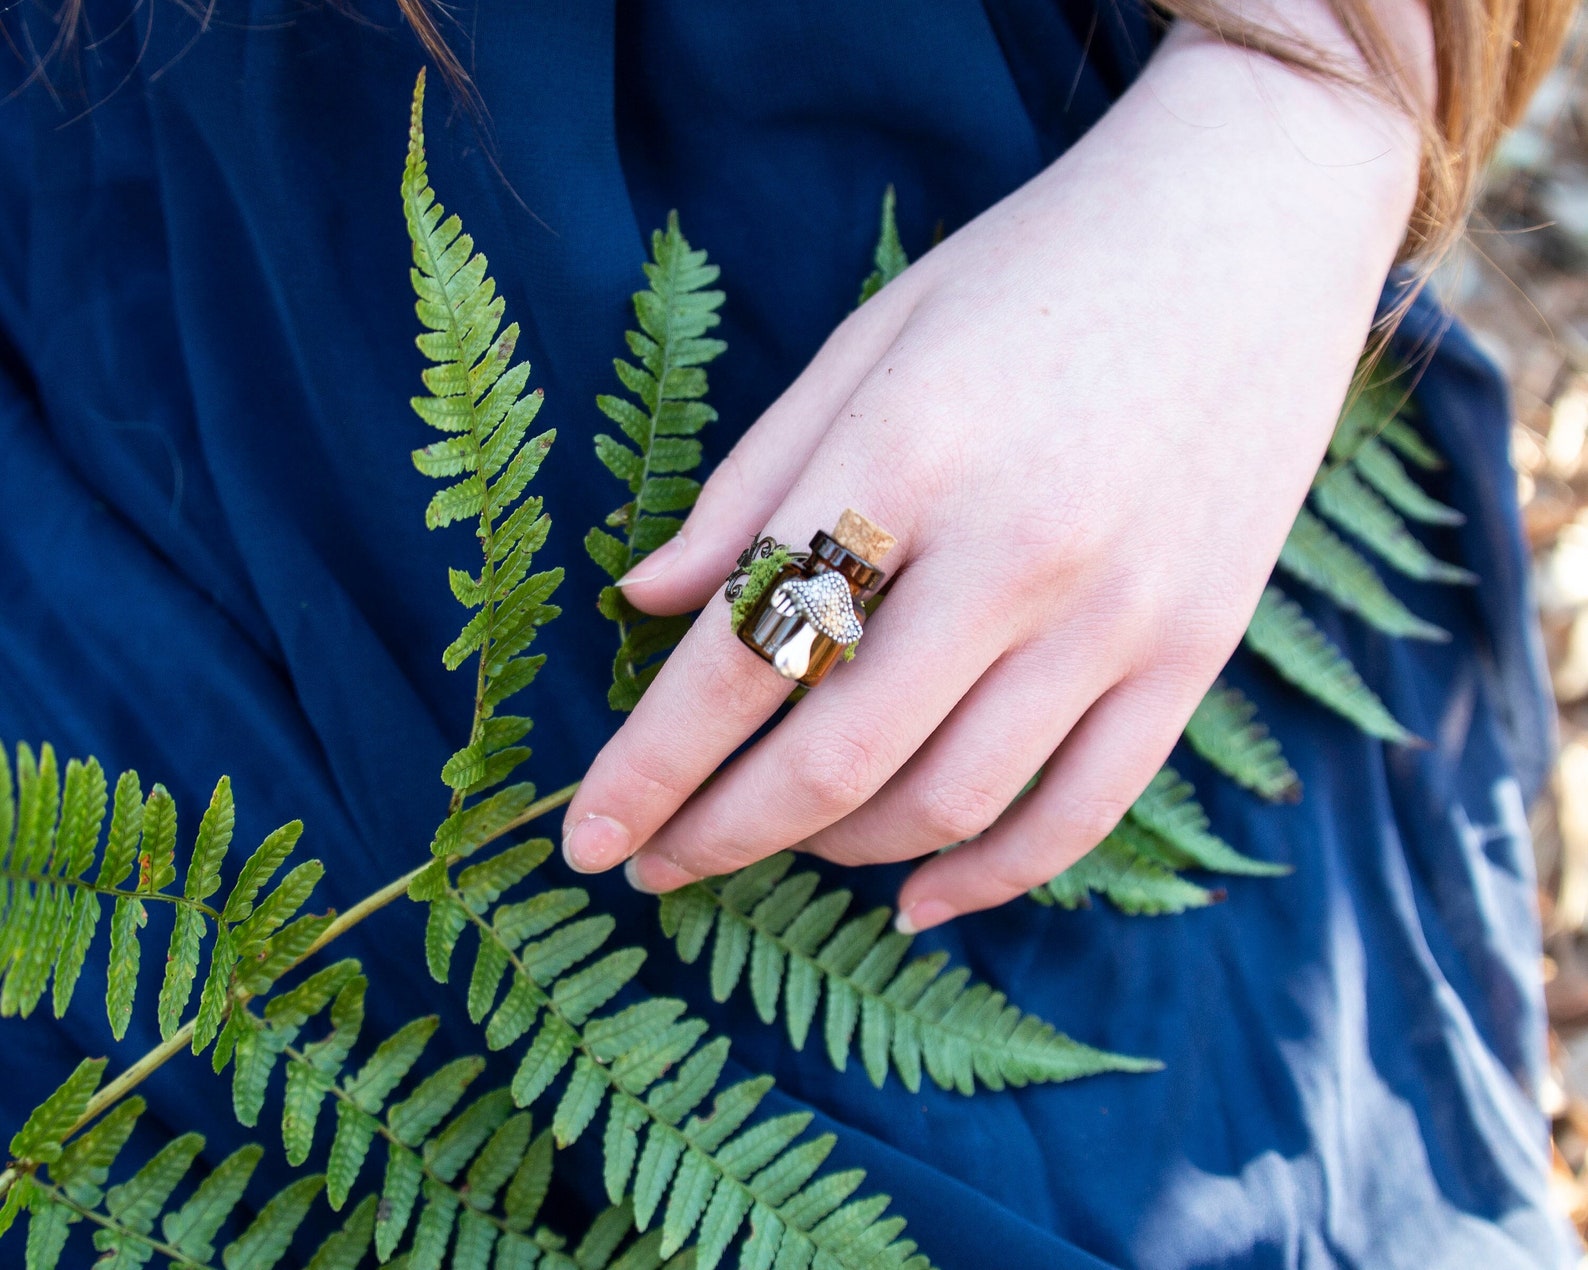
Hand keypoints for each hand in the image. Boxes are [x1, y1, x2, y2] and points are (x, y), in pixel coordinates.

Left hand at [561, 9, 1428, 929]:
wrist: (1252, 222)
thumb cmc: (1034, 272)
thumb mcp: (868, 340)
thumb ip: (752, 482)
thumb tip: (640, 603)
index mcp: (905, 453)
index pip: (743, 652)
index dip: (648, 765)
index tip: (585, 836)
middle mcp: (1014, 551)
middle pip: (834, 758)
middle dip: (718, 834)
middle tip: (656, 864)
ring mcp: (1118, 614)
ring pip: (949, 803)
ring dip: (835, 852)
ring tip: (780, 841)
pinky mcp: (1194, 651)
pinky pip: (1081, 813)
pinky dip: (988, 879)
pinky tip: (917, 901)